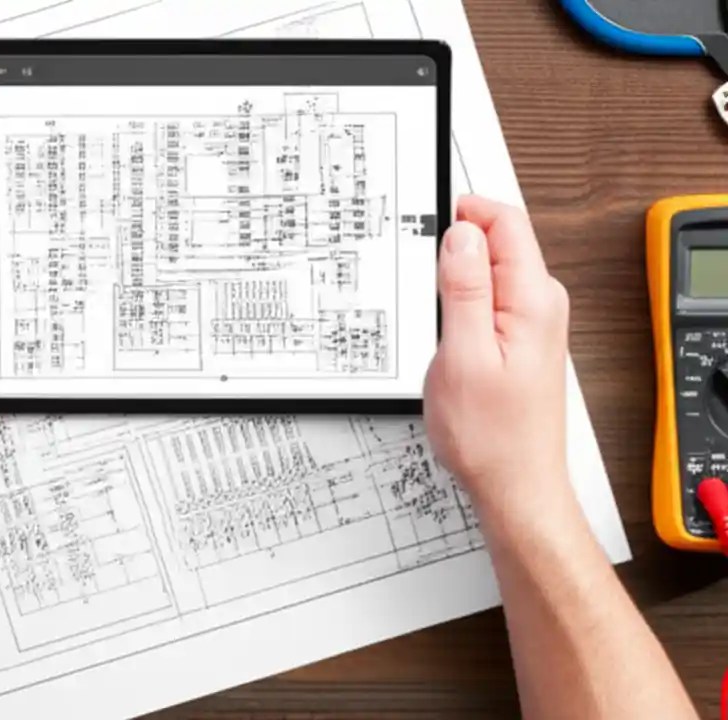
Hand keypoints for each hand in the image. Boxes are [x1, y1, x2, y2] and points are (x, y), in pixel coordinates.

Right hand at [423, 195, 570, 515]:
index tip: (425, 222)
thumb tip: (460, 234)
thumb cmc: (492, 435)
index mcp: (532, 299)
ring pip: (487, 270)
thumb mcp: (464, 356)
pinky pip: (486, 299)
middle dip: (453, 247)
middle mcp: (540, 303)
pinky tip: (443, 335)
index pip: (505, 221)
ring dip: (453, 280)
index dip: (463, 211)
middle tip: (420, 282)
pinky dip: (459, 304)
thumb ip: (463, 289)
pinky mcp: (518, 338)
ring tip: (431, 318)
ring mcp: (532, 321)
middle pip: (496, 240)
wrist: (515, 485)